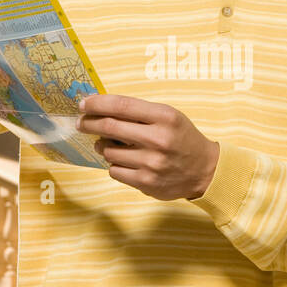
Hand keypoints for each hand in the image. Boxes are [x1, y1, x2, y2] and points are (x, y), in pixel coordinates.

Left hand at [77, 93, 219, 200]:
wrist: (205, 170)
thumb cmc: (182, 139)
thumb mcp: (168, 117)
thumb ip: (139, 112)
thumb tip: (101, 109)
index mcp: (164, 117)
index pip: (122, 105)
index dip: (98, 103)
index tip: (83, 104)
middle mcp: (158, 139)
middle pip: (110, 127)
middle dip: (90, 123)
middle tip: (82, 122)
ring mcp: (152, 163)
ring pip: (109, 151)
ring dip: (103, 146)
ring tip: (112, 145)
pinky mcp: (146, 182)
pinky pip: (114, 171)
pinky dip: (115, 165)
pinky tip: (126, 162)